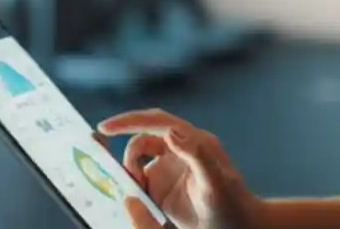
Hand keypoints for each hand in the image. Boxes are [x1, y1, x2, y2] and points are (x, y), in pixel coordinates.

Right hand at [99, 109, 262, 228]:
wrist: (239, 228)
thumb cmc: (232, 206)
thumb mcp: (215, 183)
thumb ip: (196, 155)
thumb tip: (170, 131)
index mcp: (193, 141)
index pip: (156, 122)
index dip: (130, 121)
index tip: (105, 127)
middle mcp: (180, 149)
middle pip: (143, 136)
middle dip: (124, 144)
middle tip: (100, 151)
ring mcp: (171, 167)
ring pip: (138, 158)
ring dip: (129, 170)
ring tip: (136, 189)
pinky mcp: (163, 186)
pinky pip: (138, 178)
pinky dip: (130, 183)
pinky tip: (131, 196)